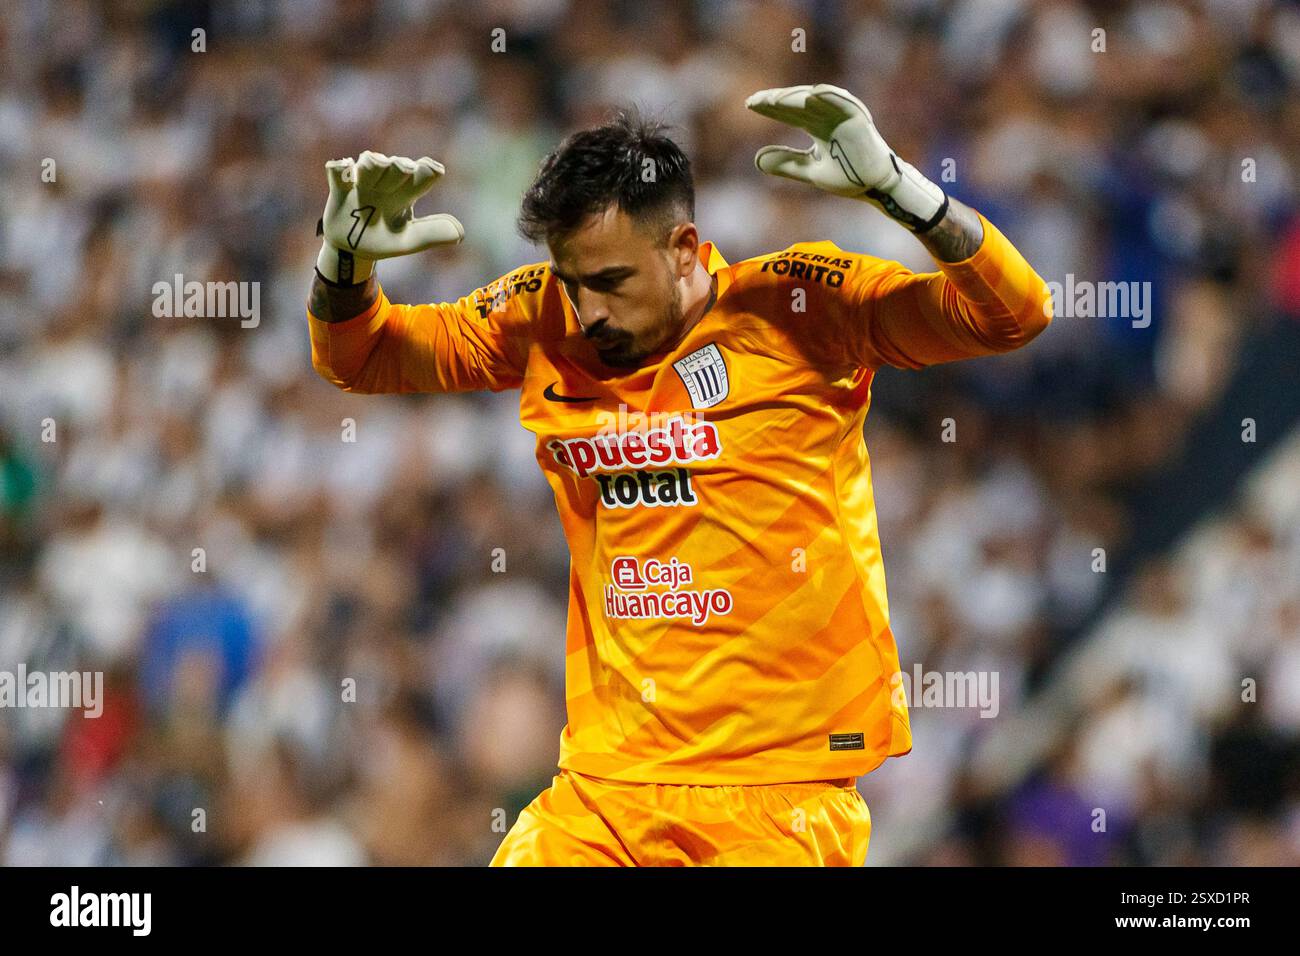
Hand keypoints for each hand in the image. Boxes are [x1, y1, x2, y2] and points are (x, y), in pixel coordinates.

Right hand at [316, 151, 464, 283]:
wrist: (352, 250)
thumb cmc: (384, 240)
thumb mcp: (409, 240)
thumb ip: (432, 234)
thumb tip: (461, 233)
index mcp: (406, 193)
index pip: (422, 174)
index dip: (428, 169)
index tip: (434, 170)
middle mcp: (386, 183)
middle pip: (398, 166)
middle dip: (401, 168)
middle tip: (402, 175)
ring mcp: (363, 184)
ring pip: (371, 162)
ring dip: (375, 163)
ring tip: (374, 167)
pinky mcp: (341, 190)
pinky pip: (338, 173)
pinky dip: (340, 168)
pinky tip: (345, 166)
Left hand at [745, 84, 947, 231]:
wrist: (874, 187)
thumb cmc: (848, 176)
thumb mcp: (810, 170)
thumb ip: (787, 163)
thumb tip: (757, 159)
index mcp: (816, 126)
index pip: (789, 113)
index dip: (770, 109)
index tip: (749, 105)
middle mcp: (827, 117)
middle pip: (798, 104)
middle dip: (777, 101)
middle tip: (755, 101)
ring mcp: (843, 115)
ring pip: (816, 101)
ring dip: (796, 98)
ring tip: (775, 99)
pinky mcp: (858, 118)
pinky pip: (843, 103)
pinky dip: (830, 96)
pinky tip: (812, 94)